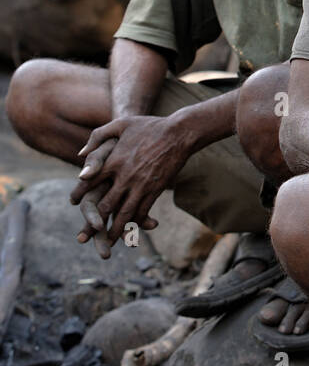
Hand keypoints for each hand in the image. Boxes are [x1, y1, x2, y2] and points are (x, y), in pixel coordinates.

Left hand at [70, 115, 193, 253]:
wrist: (179, 132)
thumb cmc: (149, 126)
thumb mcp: (121, 124)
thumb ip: (98, 137)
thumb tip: (80, 155)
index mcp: (113, 160)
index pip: (89, 181)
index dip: (80, 193)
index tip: (73, 202)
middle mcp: (124, 176)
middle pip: (105, 205)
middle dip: (94, 222)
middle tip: (86, 234)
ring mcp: (141, 185)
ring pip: (124, 213)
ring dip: (115, 229)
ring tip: (109, 241)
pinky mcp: (156, 189)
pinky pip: (143, 210)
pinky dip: (135, 222)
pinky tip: (131, 229)